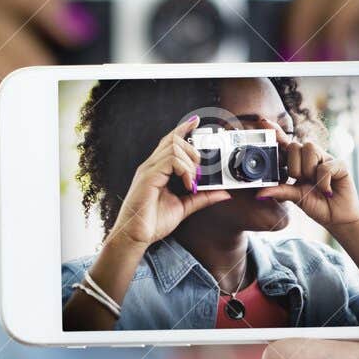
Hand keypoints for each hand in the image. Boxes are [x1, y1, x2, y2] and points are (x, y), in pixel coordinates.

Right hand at [106, 117, 232, 250]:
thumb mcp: (184, 207)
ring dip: (191, 162)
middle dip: (193, 149)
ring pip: (174, 148)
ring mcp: (148, 170)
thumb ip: (202, 198)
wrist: (134, 237)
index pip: (169, 142)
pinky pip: (171, 160)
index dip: (182, 129)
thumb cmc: (152, 223)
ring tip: (194, 180)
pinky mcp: (148, 177)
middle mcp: (151, 166)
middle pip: (173, 140)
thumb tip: (223, 192)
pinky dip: (185, 170)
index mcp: (157, 170)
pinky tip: (189, 184)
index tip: (196, 122)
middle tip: (200, 168)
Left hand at [256, 134, 358, 229]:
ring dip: (308, 170)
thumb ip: (279, 191)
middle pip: (296, 145)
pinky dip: (323, 181)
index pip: (285, 144)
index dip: (276, 132)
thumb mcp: (295, 197)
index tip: (263, 122)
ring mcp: (325, 159)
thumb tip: (259, 194)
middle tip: (301, 180)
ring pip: (309, 149)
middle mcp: (311, 158)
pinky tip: (327, 190)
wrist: (337, 217)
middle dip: (294, 166)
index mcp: (298, 163)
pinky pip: (325, 166)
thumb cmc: (317, 205)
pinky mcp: (339, 164)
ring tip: (314, 183)